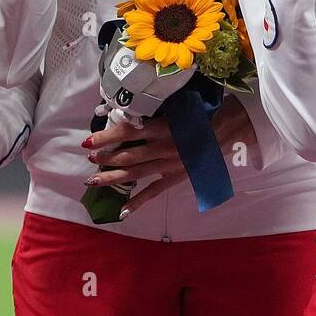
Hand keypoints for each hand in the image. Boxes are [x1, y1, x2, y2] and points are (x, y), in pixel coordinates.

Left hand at [83, 96, 256, 217]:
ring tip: (93, 180)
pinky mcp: (174, 178)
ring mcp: (167, 165)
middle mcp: (161, 148)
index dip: (106, 137)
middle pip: (127, 156)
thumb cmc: (200, 112)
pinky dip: (137, 202)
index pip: (127, 132)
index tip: (89, 140)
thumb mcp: (176, 105)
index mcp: (161, 128)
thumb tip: (130, 107)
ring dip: (112, 178)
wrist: (226, 129)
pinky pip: (153, 192)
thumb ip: (155, 108)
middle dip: (105, 158)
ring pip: (134, 174)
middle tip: (89, 159)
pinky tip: (122, 211)